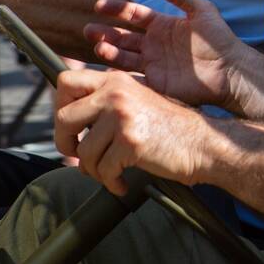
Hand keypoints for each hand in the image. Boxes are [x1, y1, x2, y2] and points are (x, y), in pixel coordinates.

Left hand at [55, 69, 212, 194]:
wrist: (204, 143)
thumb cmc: (173, 126)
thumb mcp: (139, 98)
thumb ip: (109, 99)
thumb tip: (71, 117)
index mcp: (116, 80)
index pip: (66, 81)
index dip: (59, 105)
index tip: (69, 124)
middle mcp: (116, 93)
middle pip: (63, 117)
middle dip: (64, 141)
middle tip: (76, 152)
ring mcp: (122, 117)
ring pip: (82, 151)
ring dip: (92, 169)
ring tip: (109, 172)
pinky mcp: (130, 143)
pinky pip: (102, 170)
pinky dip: (111, 182)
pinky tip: (122, 183)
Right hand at [84, 0, 235, 107]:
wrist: (229, 71)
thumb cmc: (219, 39)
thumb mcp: (202, 11)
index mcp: (163, 25)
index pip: (134, 14)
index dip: (116, 9)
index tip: (99, 6)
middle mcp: (154, 44)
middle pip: (123, 36)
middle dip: (105, 32)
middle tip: (89, 29)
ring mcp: (153, 63)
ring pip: (124, 56)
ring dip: (109, 50)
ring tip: (98, 46)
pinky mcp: (155, 82)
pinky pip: (132, 77)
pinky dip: (118, 73)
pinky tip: (108, 68)